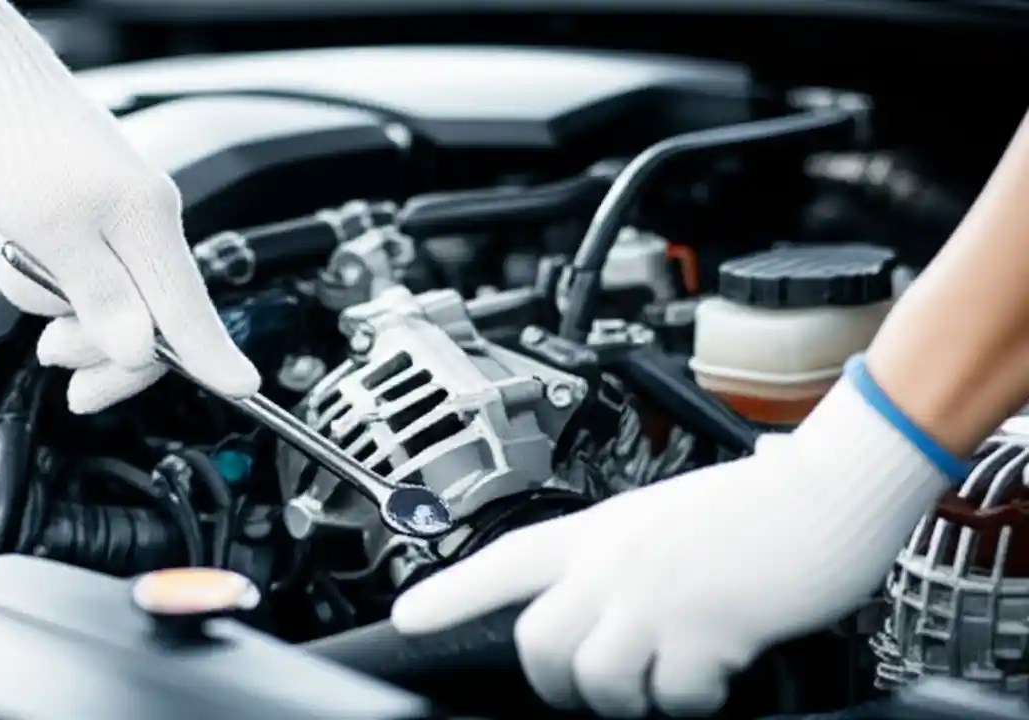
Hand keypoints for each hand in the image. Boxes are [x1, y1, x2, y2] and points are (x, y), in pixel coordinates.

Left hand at [0, 0, 258, 412]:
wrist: (0, 89)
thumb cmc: (25, 146)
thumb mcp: (53, 233)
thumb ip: (101, 297)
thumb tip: (139, 351)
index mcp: (152, 227)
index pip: (190, 313)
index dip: (214, 358)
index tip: (241, 388)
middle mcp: (151, 230)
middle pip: (148, 325)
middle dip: (98, 350)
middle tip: (51, 352)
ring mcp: (126, 231)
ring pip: (108, 308)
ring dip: (62, 312)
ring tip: (29, 277)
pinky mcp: (102, 230)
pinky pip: (86, 284)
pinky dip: (51, 285)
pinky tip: (30, 259)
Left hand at [392, 381, 947, 716]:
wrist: (827, 491)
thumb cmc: (754, 506)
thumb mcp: (664, 517)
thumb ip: (619, 558)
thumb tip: (597, 611)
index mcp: (601, 529)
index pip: (504, 560)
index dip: (450, 592)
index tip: (408, 616)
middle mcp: (615, 560)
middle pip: (538, 645)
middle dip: (558, 684)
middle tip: (596, 685)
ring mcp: (656, 594)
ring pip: (596, 681)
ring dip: (631, 698)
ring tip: (669, 675)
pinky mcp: (705, 628)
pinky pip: (672, 697)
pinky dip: (693, 699)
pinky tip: (719, 668)